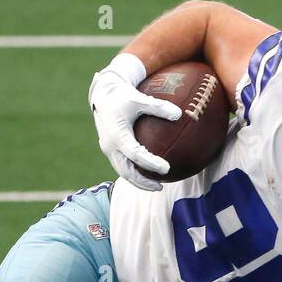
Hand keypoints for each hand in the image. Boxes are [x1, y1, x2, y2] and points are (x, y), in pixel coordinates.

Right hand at [88, 52, 180, 191]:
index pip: (135, 154)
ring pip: (122, 172)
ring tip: (157, 186)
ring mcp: (109, 150)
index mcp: (117, 134)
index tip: (167, 168)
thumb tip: (179, 114)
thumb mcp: (139, 98)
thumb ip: (158, 106)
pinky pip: (122, 166)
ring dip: (138, 182)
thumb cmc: (123, 95)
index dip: (150, 163)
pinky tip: (149, 175)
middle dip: (143, 182)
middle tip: (161, 186)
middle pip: (126, 171)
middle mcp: (110, 146)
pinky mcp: (110, 150)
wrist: (102, 94)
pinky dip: (134, 174)